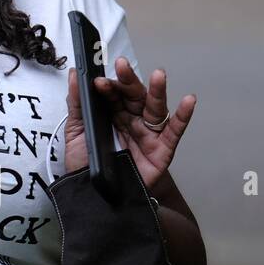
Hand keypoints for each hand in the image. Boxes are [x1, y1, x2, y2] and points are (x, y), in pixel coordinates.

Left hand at [63, 57, 195, 189]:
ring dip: (157, 91)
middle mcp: (131, 120)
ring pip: (154, 108)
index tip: (97, 79)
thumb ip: (76, 104)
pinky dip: (183, 116)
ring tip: (158, 74)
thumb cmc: (88, 165)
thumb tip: (74, 74)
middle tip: (122, 66)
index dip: (107, 86)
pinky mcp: (162, 150)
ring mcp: (148, 134)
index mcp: (111, 114)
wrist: (96, 198)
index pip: (112, 94)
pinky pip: (175, 131)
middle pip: (133, 96)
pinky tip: (189, 101)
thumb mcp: (76, 133)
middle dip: (128, 81)